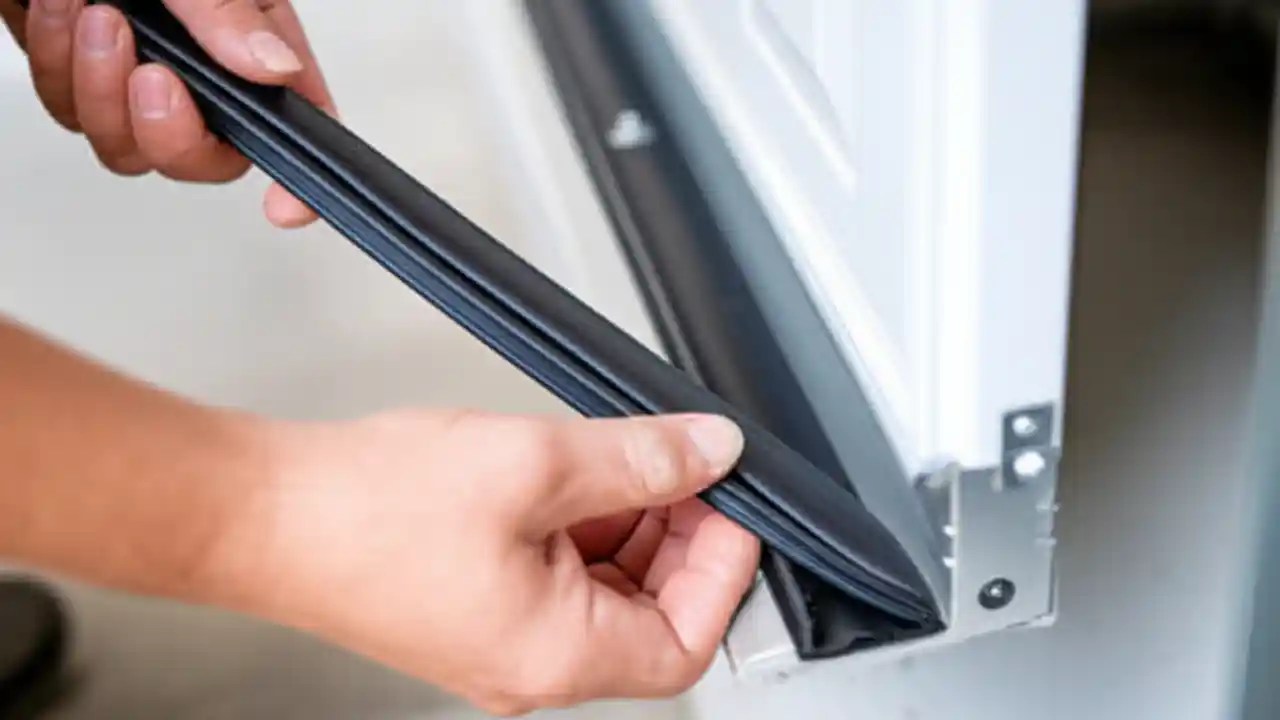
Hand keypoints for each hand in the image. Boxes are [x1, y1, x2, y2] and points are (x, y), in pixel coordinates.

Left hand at [0, 0, 333, 227]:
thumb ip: (232, 14)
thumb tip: (277, 72)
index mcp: (250, 35)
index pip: (295, 120)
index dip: (296, 174)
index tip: (285, 207)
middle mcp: (200, 62)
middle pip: (204, 156)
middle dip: (168, 130)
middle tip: (152, 76)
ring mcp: (136, 69)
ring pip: (126, 145)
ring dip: (97, 87)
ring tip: (92, 14)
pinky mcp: (76, 67)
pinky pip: (68, 110)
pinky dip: (57, 66)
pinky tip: (58, 10)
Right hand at [209, 410, 759, 714]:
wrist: (260, 512)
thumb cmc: (365, 508)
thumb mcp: (535, 462)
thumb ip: (640, 458)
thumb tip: (710, 453)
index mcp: (557, 655)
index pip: (689, 639)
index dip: (724, 567)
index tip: (729, 502)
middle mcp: (530, 666)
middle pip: (651, 615)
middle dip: (677, 534)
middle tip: (678, 465)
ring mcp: (499, 642)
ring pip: (604, 591)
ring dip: (627, 522)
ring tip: (615, 455)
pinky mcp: (473, 609)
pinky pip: (556, 578)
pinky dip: (578, 526)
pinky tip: (566, 473)